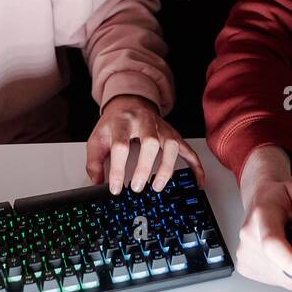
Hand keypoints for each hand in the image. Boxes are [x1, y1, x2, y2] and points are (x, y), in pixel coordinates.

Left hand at [86, 94, 205, 193]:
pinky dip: (196, 167)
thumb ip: (94, 162)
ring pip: (171, 144)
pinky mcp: (174, 135)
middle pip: (149, 141)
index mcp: (122, 122)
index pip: (120, 145)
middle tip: (138, 188)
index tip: (116, 188)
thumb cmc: (114, 123)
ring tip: (158, 186)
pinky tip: (197, 182)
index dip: (118, 168)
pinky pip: (189, 150)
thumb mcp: (97, 138)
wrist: (129, 102)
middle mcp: (144, 122)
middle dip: (144, 167)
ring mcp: (162, 128)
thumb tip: (97, 184)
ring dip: (167, 167)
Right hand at [234, 145, 291, 288]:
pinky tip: (286, 256)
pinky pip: (276, 280)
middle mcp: (249, 237)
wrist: (260, 199)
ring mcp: (245, 254)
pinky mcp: (245, 267)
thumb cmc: (279, 197)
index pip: (273, 244)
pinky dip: (287, 274)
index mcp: (262, 215)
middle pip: (283, 268)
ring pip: (282, 278)